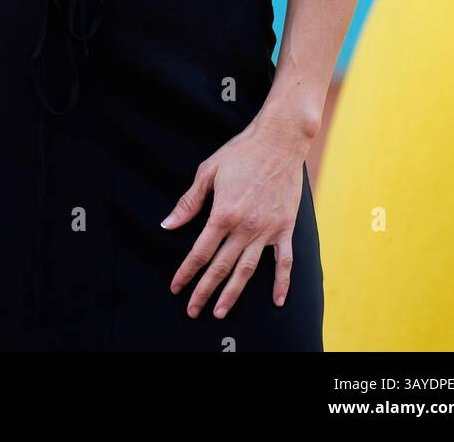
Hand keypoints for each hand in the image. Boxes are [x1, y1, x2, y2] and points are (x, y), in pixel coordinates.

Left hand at [161, 117, 308, 319]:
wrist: (279, 141)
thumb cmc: (241, 152)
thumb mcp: (208, 171)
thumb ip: (189, 201)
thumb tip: (168, 224)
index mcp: (223, 213)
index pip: (200, 251)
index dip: (186, 271)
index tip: (176, 287)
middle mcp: (245, 226)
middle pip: (221, 267)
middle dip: (204, 291)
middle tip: (193, 311)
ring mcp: (267, 230)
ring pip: (248, 270)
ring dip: (233, 293)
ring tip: (221, 312)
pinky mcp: (285, 228)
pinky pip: (284, 261)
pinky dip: (282, 282)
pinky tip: (277, 300)